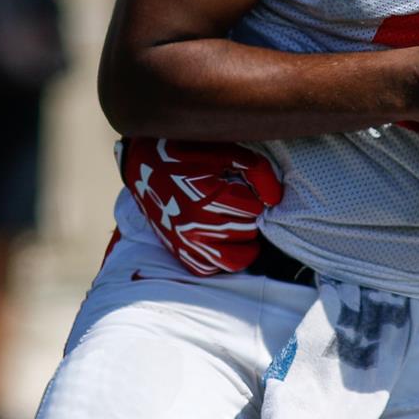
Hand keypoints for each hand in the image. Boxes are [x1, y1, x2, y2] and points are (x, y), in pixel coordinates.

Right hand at [116, 137, 282, 275]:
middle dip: (249, 216)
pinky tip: (223, 240)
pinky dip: (222, 258)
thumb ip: (256, 171)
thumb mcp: (225, 150)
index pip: (255, 209)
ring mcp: (185, 242)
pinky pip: (209, 268)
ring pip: (235, 259)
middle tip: (239, 201)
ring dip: (242, 241)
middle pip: (247, 232)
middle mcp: (195, 225)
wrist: (143, 164)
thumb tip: (275, 199)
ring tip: (239, 223)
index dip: (256, 196)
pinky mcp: (178, 251)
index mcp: (206, 197)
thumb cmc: (188, 153)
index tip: (245, 187)